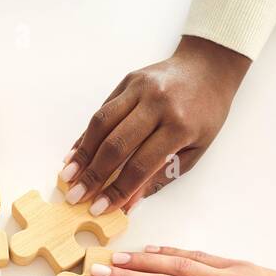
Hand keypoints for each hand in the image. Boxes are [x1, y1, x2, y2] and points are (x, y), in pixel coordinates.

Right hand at [59, 36, 248, 213]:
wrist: (208, 68)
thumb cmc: (205, 114)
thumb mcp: (195, 150)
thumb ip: (161, 176)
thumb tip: (128, 202)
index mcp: (179, 126)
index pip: (141, 165)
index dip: (117, 189)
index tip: (100, 207)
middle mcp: (157, 104)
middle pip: (116, 144)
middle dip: (93, 175)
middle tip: (76, 196)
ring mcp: (140, 89)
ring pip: (102, 123)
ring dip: (82, 153)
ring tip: (67, 176)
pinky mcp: (127, 81)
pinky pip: (102, 110)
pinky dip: (86, 134)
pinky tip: (75, 153)